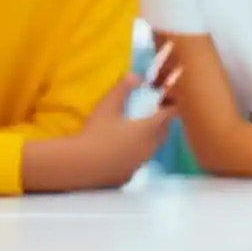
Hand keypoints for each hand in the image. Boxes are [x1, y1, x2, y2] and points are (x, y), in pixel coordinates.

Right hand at [23, 56, 182, 191]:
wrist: (80, 166)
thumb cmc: (95, 133)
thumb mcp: (107, 106)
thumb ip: (122, 88)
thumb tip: (135, 75)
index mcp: (149, 129)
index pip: (170, 114)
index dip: (171, 105)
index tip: (166, 100)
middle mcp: (150, 147)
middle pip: (164, 131)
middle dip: (163, 121)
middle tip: (154, 113)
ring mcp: (141, 163)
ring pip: (154, 147)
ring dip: (151, 138)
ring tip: (138, 130)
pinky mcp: (130, 175)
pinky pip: (140, 161)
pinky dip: (138, 153)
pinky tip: (124, 150)